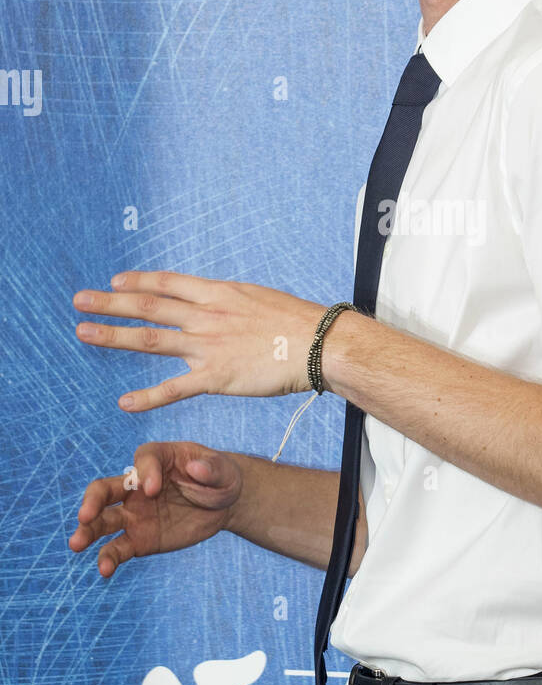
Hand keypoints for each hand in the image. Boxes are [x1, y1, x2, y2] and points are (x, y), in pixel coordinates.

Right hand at [69, 441, 244, 576]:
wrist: (224, 504)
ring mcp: (135, 513)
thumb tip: (196, 469)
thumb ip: (211, 468)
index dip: (145, 473)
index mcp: (157, 459)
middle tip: (85, 516)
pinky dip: (109, 558)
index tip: (156, 489)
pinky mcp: (140, 539)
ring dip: (88, 531)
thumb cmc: (221, 477)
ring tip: (77, 544)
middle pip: (105, 489)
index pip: (142, 459)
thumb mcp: (223, 470)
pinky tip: (104, 570)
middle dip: (92, 501)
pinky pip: (119, 548)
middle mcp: (137, 485)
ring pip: (103, 521)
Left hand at [73, 270, 324, 410]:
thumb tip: (214, 301)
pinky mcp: (217, 377)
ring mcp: (208, 346)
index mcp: (217, 294)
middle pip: (148, 306)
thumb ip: (230, 302)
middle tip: (80, 300)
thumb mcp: (257, 298)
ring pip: (151, 339)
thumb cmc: (296, 321)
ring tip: (83, 332)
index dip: (139, 282)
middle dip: (111, 303)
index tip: (115, 282)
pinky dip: (148, 397)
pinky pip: (175, 388)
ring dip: (113, 336)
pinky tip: (124, 402)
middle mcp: (206, 316)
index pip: (168, 284)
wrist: (319, 343)